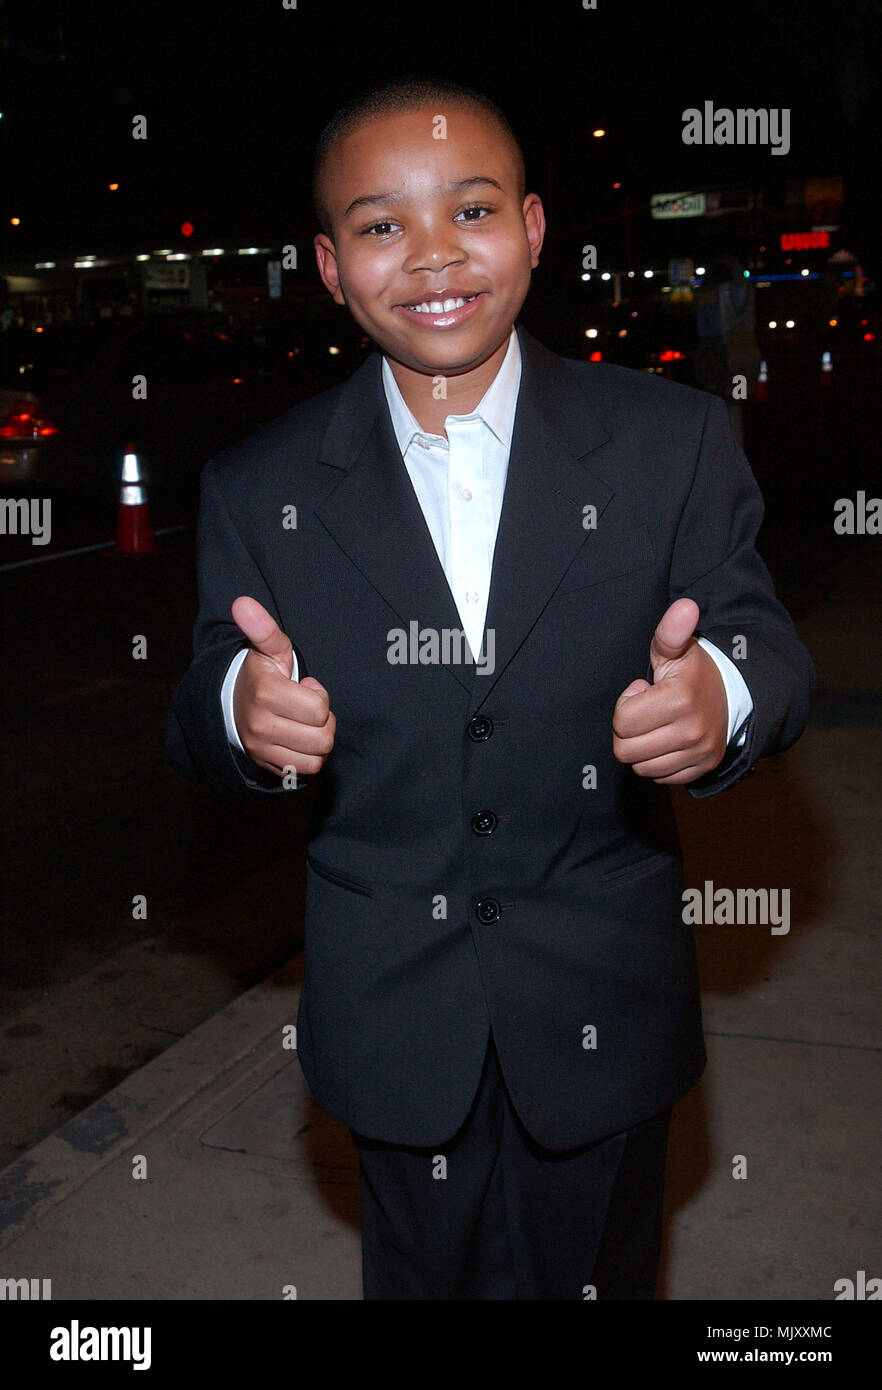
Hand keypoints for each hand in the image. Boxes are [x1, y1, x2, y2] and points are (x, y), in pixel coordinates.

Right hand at [230, 596, 334, 777]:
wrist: (233, 706)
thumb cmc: (262, 675)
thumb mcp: (268, 650)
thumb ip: (262, 628)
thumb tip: (242, 602)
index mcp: (265, 694)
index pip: (319, 709)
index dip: (319, 696)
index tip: (305, 687)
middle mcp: (261, 725)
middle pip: (322, 737)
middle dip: (323, 721)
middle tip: (307, 708)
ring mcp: (263, 749)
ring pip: (316, 758)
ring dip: (318, 741)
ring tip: (305, 724)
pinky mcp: (267, 766)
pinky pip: (306, 771)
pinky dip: (310, 758)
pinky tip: (300, 740)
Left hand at [612, 597, 727, 784]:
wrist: (734, 695)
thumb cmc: (694, 671)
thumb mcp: (678, 649)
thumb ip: (671, 631)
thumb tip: (685, 606)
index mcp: (680, 700)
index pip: (622, 721)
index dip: (626, 704)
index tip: (643, 691)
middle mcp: (691, 732)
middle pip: (626, 750)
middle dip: (628, 730)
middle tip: (646, 711)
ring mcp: (698, 754)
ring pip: (640, 767)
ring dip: (641, 748)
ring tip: (657, 725)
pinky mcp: (702, 769)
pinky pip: (659, 778)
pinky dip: (657, 762)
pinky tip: (666, 740)